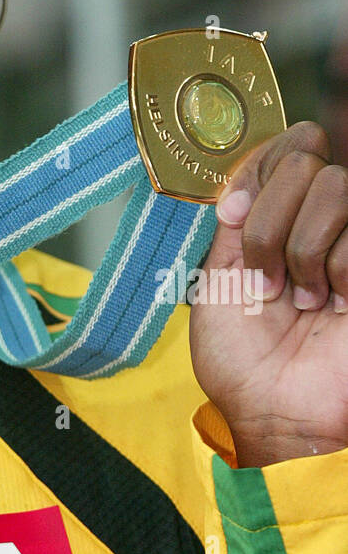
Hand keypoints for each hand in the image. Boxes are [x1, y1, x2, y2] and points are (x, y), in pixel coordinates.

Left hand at [188, 121, 347, 466]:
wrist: (272, 411)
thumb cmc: (241, 354)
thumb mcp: (218, 273)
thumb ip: (235, 216)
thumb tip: (243, 177)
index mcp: (281, 211)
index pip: (291, 142)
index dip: (262, 168)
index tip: (235, 214)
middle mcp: (325, 218)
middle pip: (306, 161)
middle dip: (271, 221)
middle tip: (265, 277)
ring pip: (335, 187)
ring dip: (302, 250)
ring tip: (301, 297)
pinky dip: (336, 272)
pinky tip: (334, 307)